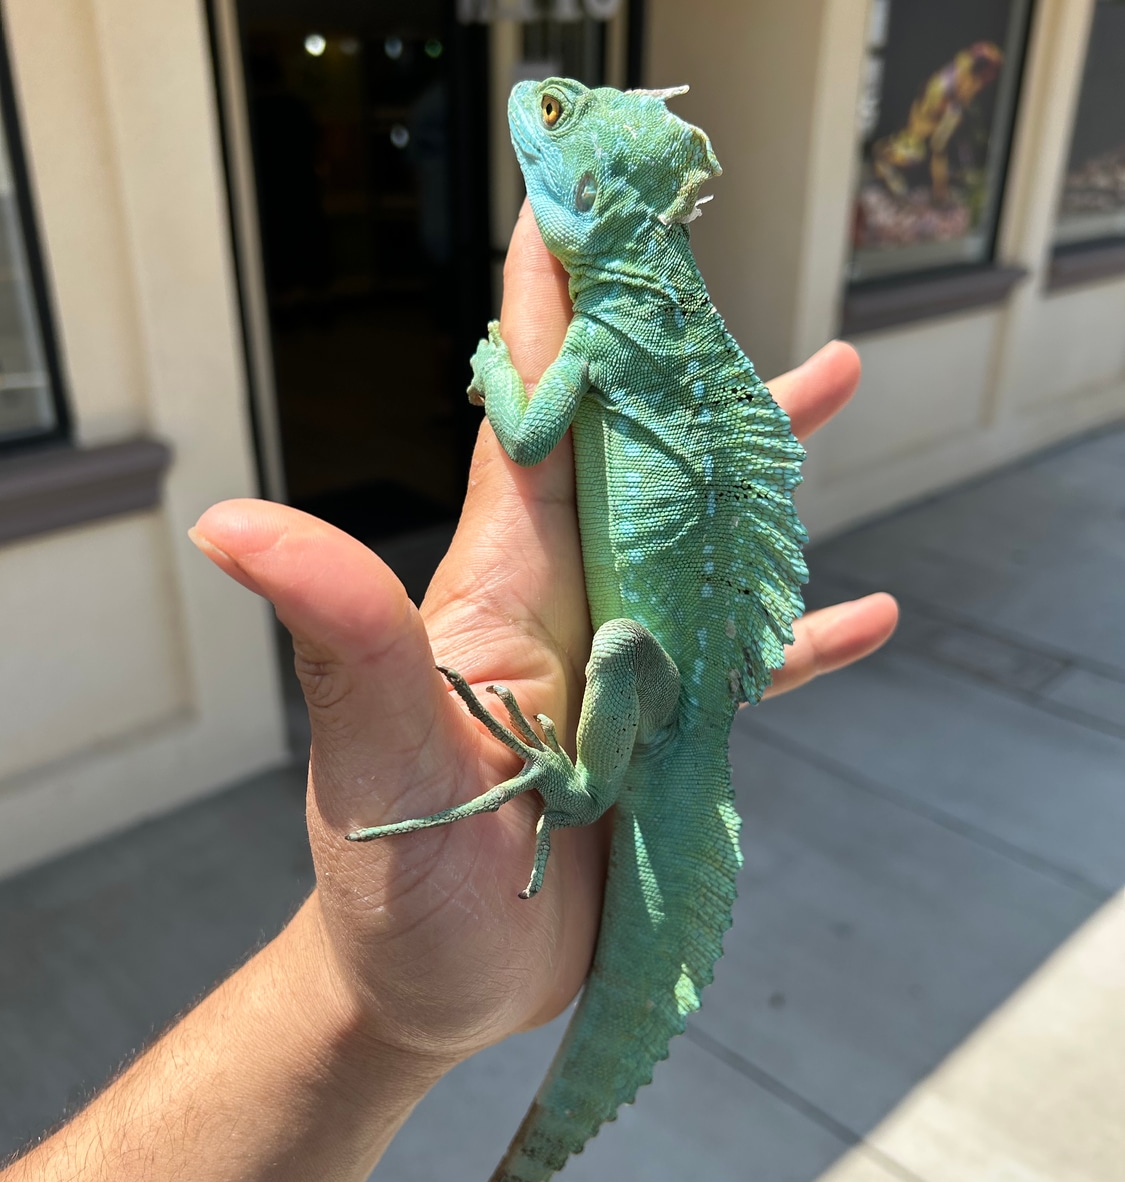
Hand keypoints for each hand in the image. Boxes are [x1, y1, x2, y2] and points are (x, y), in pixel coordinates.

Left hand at [190, 202, 896, 1074]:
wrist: (430, 980)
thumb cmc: (388, 874)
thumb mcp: (372, 755)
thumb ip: (340, 637)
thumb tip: (229, 523)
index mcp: (507, 581)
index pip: (532, 413)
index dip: (550, 308)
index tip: (576, 201)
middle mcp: (570, 600)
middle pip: (636, 452)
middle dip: (676, 354)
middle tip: (716, 265)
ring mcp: (621, 665)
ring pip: (703, 538)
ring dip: (763, 467)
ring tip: (836, 380)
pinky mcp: (662, 738)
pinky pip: (745, 667)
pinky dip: (801, 636)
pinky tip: (867, 612)